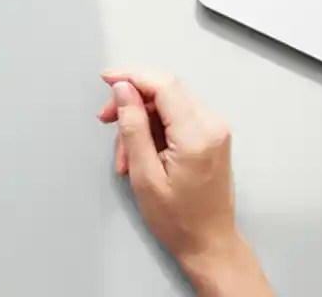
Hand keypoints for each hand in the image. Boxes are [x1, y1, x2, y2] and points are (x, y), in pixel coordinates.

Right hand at [98, 71, 271, 296]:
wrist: (210, 244)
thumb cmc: (177, 220)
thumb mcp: (144, 176)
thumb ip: (133, 127)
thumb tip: (123, 90)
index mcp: (197, 134)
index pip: (164, 85)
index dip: (132, 76)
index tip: (106, 79)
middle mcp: (212, 124)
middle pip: (166, 90)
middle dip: (132, 102)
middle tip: (106, 121)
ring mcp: (215, 129)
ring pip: (168, 104)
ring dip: (141, 120)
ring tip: (125, 157)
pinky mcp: (212, 135)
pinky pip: (177, 117)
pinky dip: (155, 129)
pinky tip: (141, 153)